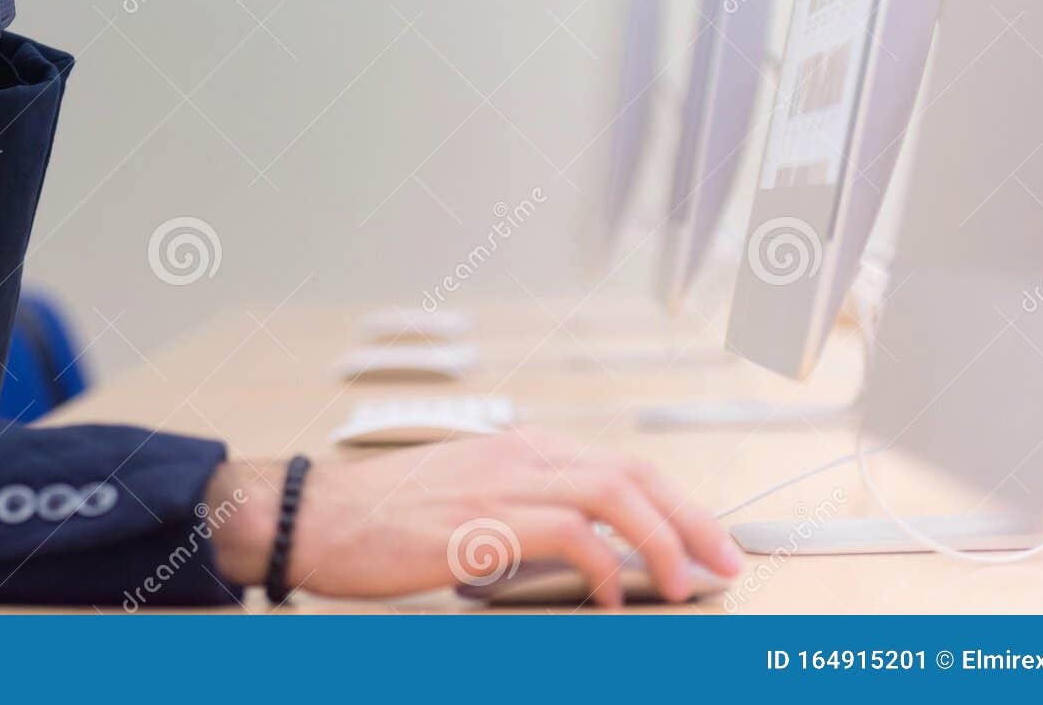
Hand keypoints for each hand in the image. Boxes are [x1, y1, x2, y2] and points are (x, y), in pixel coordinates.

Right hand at [207, 430, 742, 607]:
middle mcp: (522, 455)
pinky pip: (570, 532)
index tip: (705, 540)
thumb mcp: (464, 504)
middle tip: (726, 559)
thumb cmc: (379, 516)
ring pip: (615, 493)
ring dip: (664, 538)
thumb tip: (577, 554)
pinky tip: (611, 592)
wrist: (315, 515)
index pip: (620, 465)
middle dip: (692, 517)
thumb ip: (521, 516)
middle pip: (634, 472)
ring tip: (686, 579)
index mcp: (521, 450)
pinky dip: (605, 562)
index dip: (674, 503)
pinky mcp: (484, 519)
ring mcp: (504, 482)